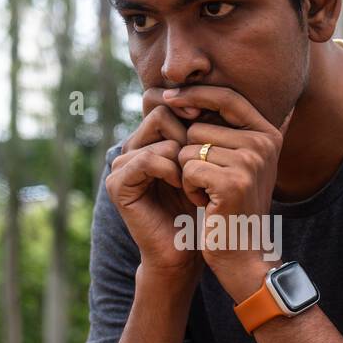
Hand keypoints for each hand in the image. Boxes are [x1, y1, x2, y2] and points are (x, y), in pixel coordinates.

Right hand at [105, 88, 204, 281]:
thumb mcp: (209, 163)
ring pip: (158, 129)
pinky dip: (170, 169)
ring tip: (194, 179)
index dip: (192, 107)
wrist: (187, 249)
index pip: (166, 102)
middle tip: (204, 160)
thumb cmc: (204, 208)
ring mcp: (121, 163)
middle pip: (162, 110)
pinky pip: (147, 158)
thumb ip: (207, 131)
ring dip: (184, 153)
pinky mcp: (117, 183)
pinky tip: (182, 186)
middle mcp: (132, 146)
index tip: (217, 126)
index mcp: (150, 139)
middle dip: (190, 132)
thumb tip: (225, 93)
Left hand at [163, 85, 295, 300]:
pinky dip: (189, 187)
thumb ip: (226, 129)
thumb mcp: (239, 163)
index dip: (196, 93)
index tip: (169, 96)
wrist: (242, 254)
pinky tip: (205, 203)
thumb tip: (191, 93)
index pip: (228, 96)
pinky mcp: (232, 182)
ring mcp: (250, 162)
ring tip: (209, 193)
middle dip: (192, 154)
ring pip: (189, 148)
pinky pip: (188, 168)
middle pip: (199, 126)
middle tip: (210, 182)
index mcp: (269, 134)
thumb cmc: (233, 207)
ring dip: (189, 173)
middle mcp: (264, 143)